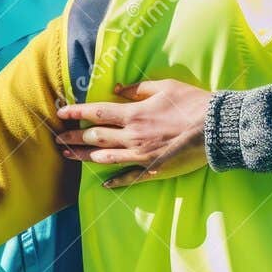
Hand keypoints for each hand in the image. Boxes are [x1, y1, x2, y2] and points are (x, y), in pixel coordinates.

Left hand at [56, 80, 213, 187]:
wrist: (214, 128)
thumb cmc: (191, 104)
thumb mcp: (164, 87)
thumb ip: (137, 89)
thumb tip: (117, 89)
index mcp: (134, 114)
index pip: (97, 113)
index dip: (76, 113)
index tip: (61, 113)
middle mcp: (133, 136)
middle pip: (95, 137)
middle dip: (73, 138)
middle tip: (58, 139)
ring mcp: (141, 155)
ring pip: (106, 158)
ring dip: (85, 158)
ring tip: (70, 157)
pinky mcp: (153, 169)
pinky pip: (129, 177)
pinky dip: (115, 181)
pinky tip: (104, 184)